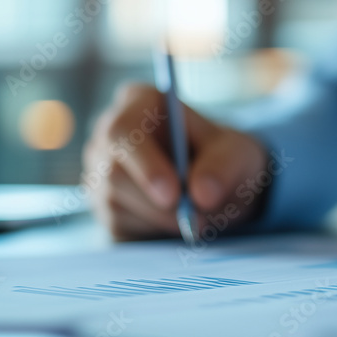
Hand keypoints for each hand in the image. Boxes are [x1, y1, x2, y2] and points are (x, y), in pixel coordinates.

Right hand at [83, 83, 268, 239]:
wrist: (219, 188)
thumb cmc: (223, 158)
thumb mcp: (237, 155)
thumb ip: (222, 169)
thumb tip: (203, 196)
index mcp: (137, 104)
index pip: (123, 131)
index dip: (145, 165)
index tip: (174, 195)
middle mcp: (109, 135)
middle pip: (113, 174)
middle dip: (158, 204)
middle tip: (197, 220)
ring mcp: (99, 171)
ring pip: (114, 205)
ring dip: (161, 220)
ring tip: (195, 216)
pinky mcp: (102, 206)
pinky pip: (117, 228)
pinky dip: (152, 232)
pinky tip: (173, 220)